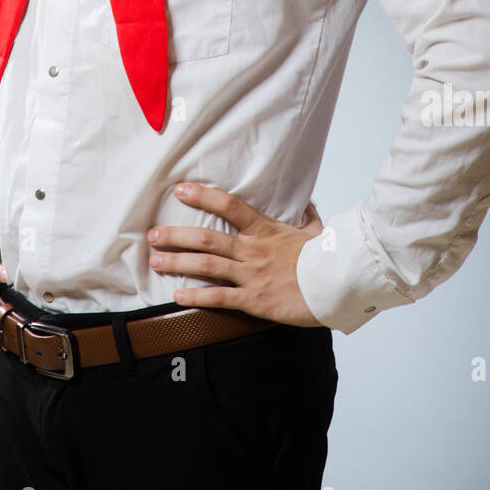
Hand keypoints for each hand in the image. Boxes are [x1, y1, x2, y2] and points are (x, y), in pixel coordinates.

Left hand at [146, 183, 324, 326]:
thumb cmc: (325, 257)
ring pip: (206, 265)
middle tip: (153, 234)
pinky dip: (196, 296)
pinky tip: (178, 295)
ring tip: (156, 261)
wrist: (336, 284)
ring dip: (177, 262)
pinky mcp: (254, 300)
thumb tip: (307, 202)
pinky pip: (219, 297)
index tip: (180, 190)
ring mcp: (251, 274)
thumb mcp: (315, 231)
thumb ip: (306, 217)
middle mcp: (252, 249)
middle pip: (206, 238)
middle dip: (176, 235)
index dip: (203, 196)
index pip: (229, 205)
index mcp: (265, 229)